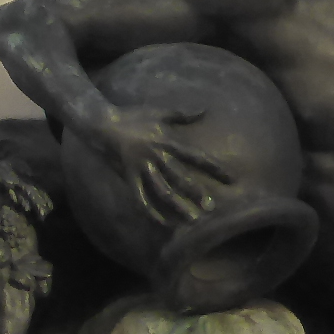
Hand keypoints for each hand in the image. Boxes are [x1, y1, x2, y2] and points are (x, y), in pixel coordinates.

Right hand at [96, 106, 235, 227]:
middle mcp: (156, 156)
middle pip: (180, 177)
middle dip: (196, 192)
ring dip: (177, 206)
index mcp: (167, 141)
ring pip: (162, 190)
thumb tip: (204, 110)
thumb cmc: (132, 116)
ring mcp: (141, 167)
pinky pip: (140, 197)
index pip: (195, 156)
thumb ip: (182, 114)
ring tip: (191, 220)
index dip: (214, 168)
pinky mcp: (128, 176)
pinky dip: (150, 211)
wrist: (103, 123)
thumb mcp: (158, 112)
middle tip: (212, 207)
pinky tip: (162, 223)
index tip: (231, 179)